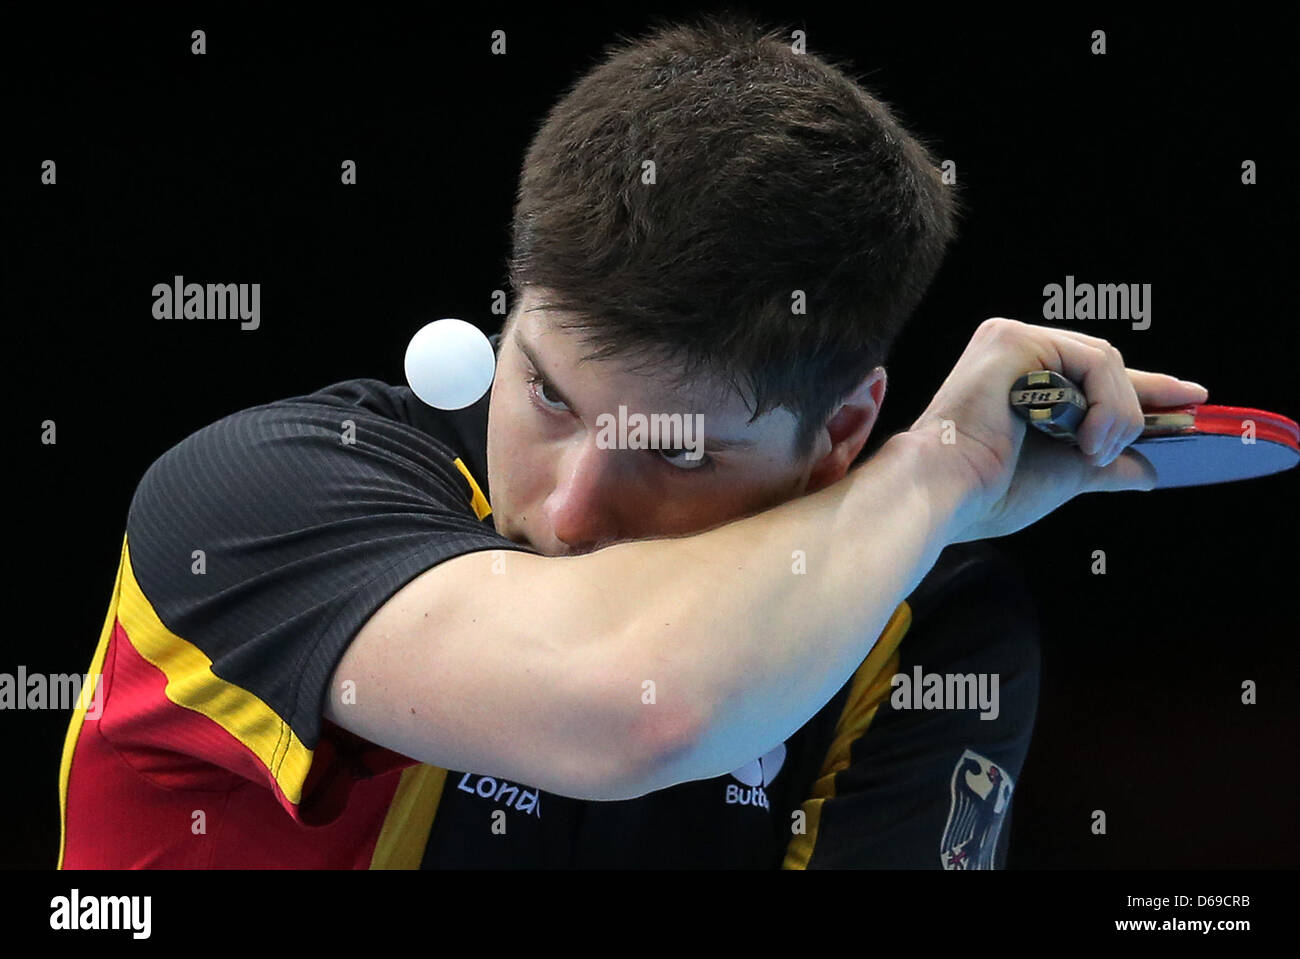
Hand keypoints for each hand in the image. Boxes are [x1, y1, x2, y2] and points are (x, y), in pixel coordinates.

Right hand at [907, 318, 1207, 542]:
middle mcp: (1013, 350)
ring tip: (1092, 452)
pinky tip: (1085, 438)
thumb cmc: (988, 490)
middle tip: (1116, 450)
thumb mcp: (1064, 474)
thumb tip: (1149, 472)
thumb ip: (1106, 466)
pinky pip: (1092, 361)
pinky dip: (1104, 403)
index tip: (1190, 400)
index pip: (1093, 377)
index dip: (1144, 390)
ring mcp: (1013, 341)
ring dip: (1116, 413)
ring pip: (1104, 361)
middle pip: (1104, 364)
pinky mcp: (1016, 341)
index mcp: (1017, 377)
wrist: (947, 493)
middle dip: (1131, 407)